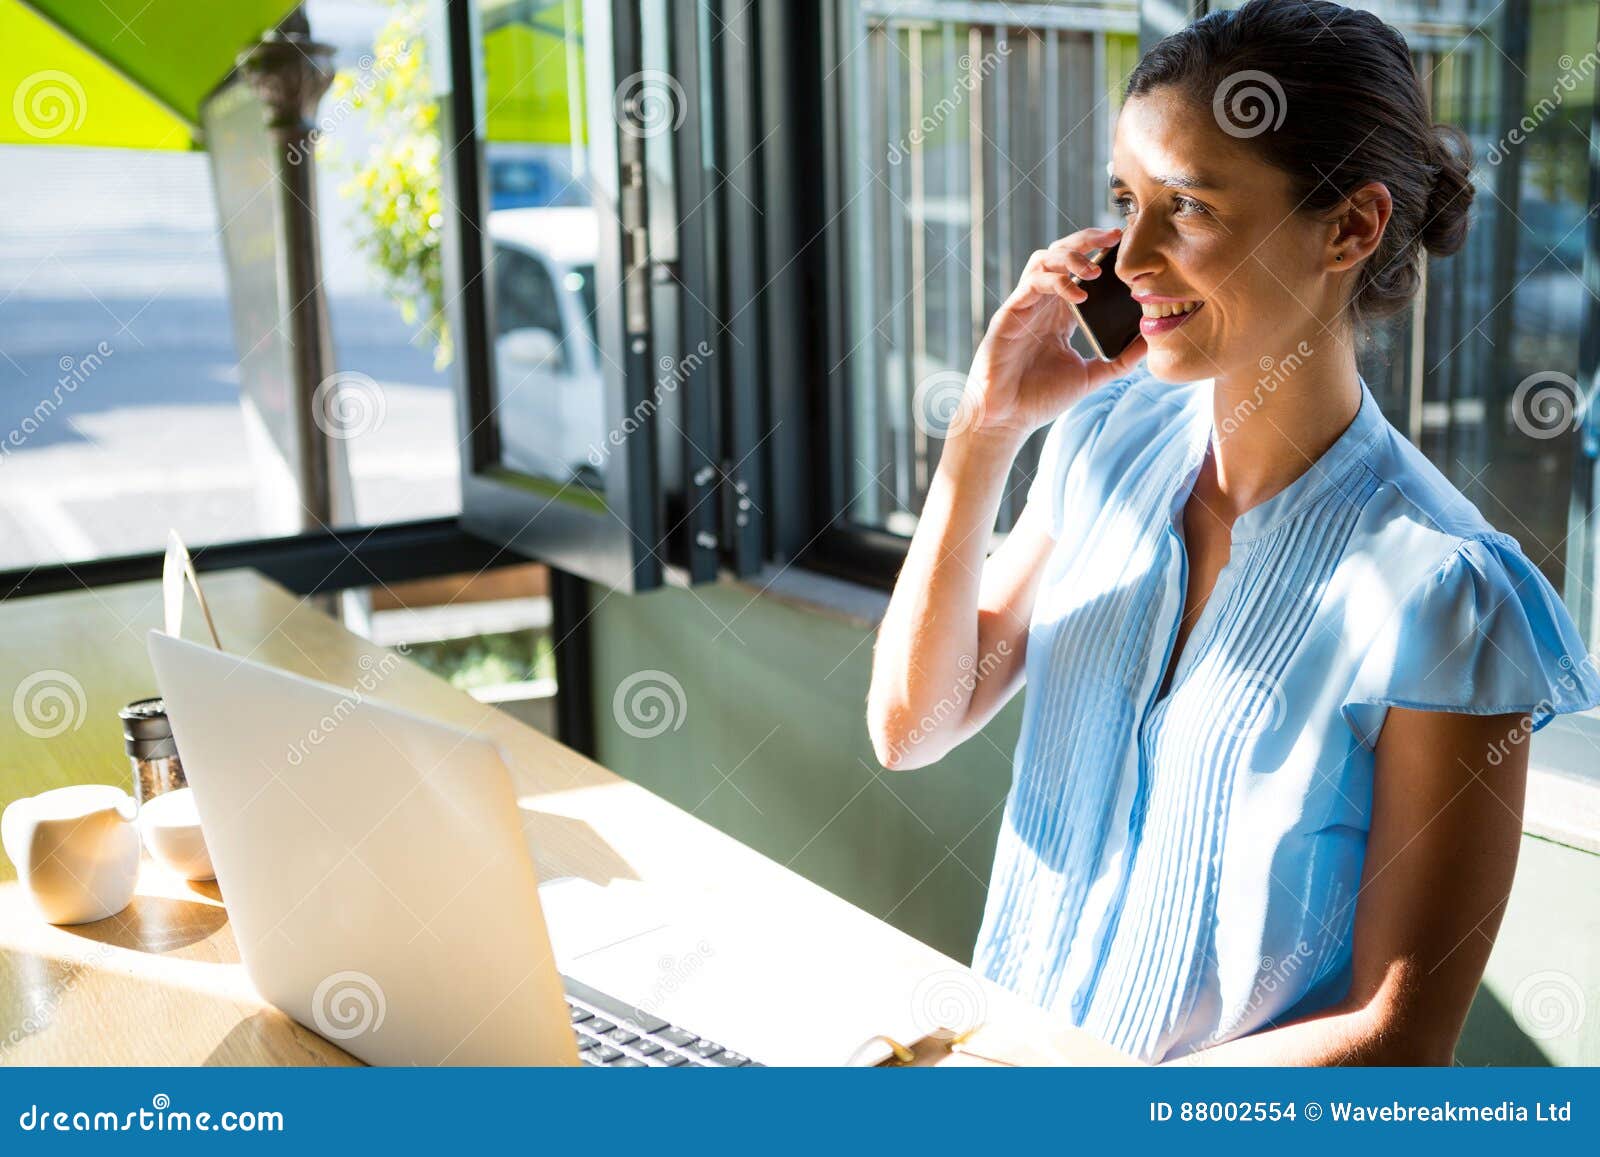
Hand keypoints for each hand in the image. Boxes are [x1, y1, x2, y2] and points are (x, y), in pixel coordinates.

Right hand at [961, 226, 1147, 439]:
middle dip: (1086, 240)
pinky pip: (1032, 283)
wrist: (1008, 418)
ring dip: (1070, 256)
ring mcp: (1025, 306)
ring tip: (1096, 269)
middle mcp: (1042, 304)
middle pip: (1061, 253)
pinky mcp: (1010, 314)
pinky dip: (1057, 282)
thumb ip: (1121, 359)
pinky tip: (1079, 294)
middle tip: (1114, 236)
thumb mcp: (1092, 375)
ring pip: (1044, 259)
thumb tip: (1152, 341)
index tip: (1124, 244)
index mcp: (1060, 313)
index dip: (1099, 251)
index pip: (1079, 269)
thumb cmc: (1041, 398)